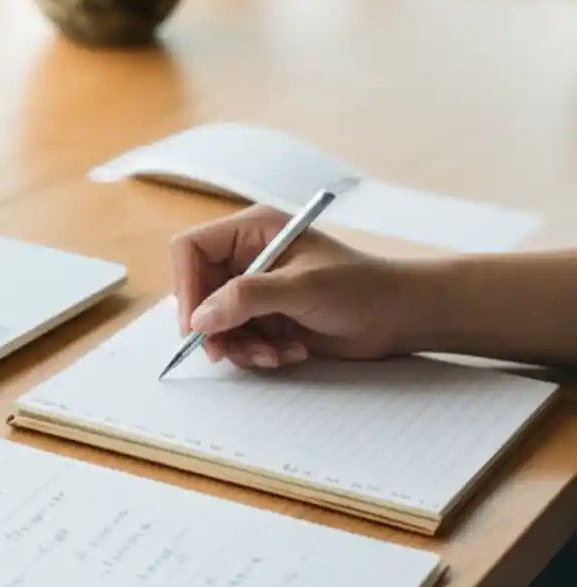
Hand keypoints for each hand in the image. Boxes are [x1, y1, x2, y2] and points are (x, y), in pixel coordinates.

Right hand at [170, 206, 408, 367]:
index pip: (192, 249)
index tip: (195, 323)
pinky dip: (256, 353)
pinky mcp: (264, 319)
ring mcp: (254, 291)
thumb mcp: (302, 287)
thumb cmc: (361, 288)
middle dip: (214, 326)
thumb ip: (247, 298)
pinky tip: (289, 353)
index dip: (186, 285)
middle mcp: (246, 258)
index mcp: (252, 232)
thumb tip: (198, 319)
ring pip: (215, 323)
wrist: (399, 317)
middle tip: (226, 351)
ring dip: (239, 345)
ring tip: (274, 354)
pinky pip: (236, 340)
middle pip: (198, 292)